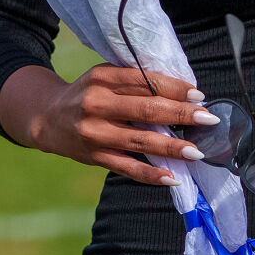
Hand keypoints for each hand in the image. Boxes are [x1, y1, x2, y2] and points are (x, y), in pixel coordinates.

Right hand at [19, 63, 213, 184]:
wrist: (47, 118)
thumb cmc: (87, 93)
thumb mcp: (104, 76)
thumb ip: (135, 80)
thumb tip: (182, 89)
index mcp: (102, 77)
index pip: (144, 80)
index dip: (174, 87)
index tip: (198, 94)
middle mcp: (97, 104)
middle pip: (146, 109)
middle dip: (181, 114)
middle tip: (207, 119)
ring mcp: (95, 133)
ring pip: (140, 141)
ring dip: (171, 148)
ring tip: (196, 152)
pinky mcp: (94, 157)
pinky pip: (127, 168)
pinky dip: (151, 175)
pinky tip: (172, 178)